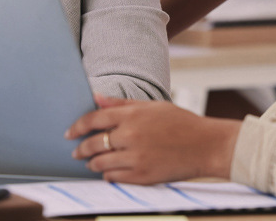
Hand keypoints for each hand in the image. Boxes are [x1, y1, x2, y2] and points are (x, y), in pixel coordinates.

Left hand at [66, 94, 240, 183]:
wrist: (205, 145)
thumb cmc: (180, 122)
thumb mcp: (152, 107)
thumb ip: (122, 104)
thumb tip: (95, 97)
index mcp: (132, 115)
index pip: (94, 119)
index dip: (78, 127)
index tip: (70, 133)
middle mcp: (131, 136)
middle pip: (94, 144)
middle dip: (81, 149)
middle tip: (76, 152)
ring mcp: (136, 158)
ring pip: (101, 163)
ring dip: (93, 163)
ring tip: (92, 163)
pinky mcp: (143, 176)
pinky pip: (114, 178)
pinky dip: (108, 175)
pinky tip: (108, 172)